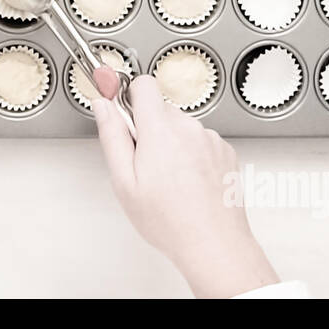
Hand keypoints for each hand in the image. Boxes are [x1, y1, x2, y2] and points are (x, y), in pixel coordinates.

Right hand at [91, 75, 279, 297]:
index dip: (129, 97)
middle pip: (161, 109)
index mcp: (160, 130)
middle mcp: (189, 128)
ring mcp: (211, 139)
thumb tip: (103, 106)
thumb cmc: (169, 220)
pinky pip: (201, 141)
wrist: (213, 244)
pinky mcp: (225, 151)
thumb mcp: (124, 181)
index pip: (143, 84)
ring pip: (182, 127)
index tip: (124, 113)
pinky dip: (192, 155)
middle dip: (149, 128)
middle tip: (144, 164)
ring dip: (172, 143)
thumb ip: (112, 136)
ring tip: (169, 180)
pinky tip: (188, 183)